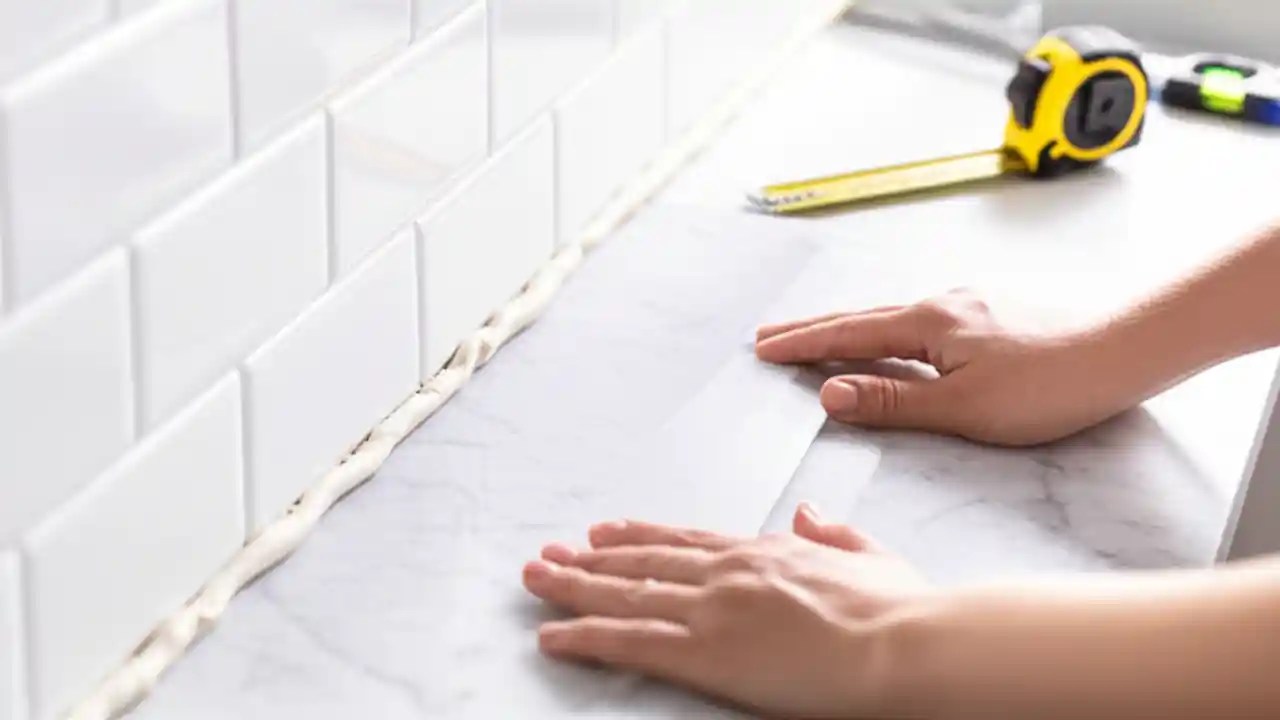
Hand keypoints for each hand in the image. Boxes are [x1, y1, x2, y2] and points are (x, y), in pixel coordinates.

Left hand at [523, 505, 931, 718]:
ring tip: (535, 578)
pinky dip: (584, 635)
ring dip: (573, 586)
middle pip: (643, 562)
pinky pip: (629, 641)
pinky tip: (552, 634)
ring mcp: (712, 608)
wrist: (904, 642)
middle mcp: (729, 572)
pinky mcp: (705, 651)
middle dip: (591, 558)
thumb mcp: (872, 556)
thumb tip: (812, 514)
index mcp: (766, 551)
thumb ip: (835, 535)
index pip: (686, 541)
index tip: (604, 531)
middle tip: (551, 552)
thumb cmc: (900, 610)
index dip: (639, 537)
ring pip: (625, 594)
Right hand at [756, 289, 1136, 446]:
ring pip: (896, 317)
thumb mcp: (965, 407)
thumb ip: (895, 401)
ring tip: (824, 338)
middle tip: (771, 336)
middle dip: (814, 329)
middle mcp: (944, 302)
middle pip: (864, 318)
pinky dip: (894, 329)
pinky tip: (901, 338)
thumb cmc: (1054, 380)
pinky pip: (927, 319)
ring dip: (853, 329)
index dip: (802, 345)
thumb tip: (831, 393)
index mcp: (928, 323)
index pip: (847, 336)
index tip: (762, 349)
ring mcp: (974, 302)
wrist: (1133, 341)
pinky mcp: (999, 310)